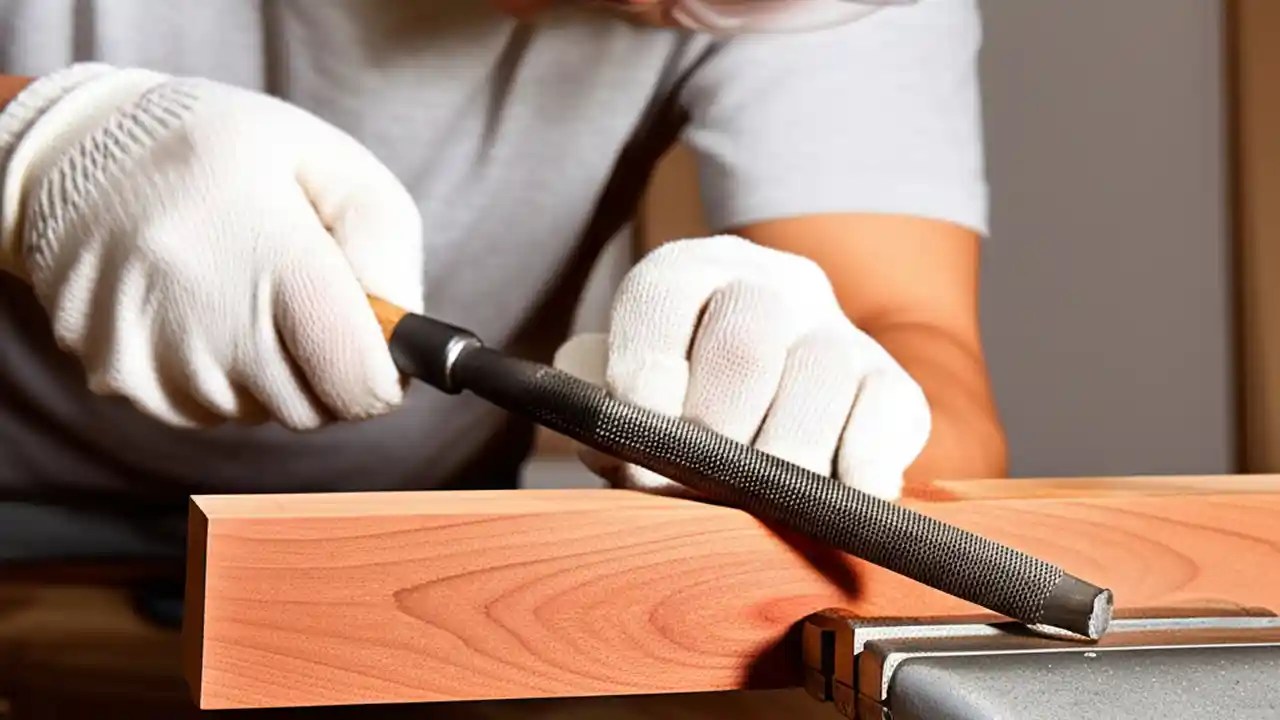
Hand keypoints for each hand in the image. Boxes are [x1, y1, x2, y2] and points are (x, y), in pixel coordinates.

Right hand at [0, 64, 422, 429]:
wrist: (78, 150)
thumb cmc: (226, 153)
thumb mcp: (331, 163)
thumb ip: (387, 246)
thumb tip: (405, 329)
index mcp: (265, 253)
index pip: (357, 381)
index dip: (384, 374)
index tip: (379, 342)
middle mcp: (201, 315)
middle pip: (314, 410)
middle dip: (327, 368)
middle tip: (301, 301)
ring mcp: (151, 356)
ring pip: (261, 415)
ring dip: (269, 371)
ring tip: (235, 291)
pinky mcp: (118, 380)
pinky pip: (207, 412)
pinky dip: (218, 375)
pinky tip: (196, 310)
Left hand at [554, 235, 930, 500]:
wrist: (756, 398)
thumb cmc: (672, 410)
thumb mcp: (624, 401)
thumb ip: (616, 424)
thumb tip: (627, 461)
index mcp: (688, 272)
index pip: (664, 298)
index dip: (644, 377)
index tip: (637, 443)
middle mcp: (768, 285)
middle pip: (747, 336)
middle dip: (716, 427)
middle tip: (698, 485)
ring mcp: (835, 328)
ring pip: (822, 375)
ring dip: (785, 457)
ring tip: (760, 506)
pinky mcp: (888, 380)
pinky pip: (891, 410)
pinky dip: (867, 460)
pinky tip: (841, 494)